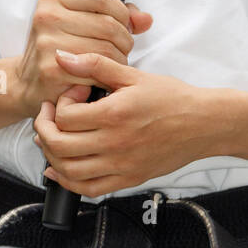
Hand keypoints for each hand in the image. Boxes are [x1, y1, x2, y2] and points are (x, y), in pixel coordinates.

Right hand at [13, 0, 152, 119]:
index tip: (125, 25)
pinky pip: (95, 71)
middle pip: (107, 24)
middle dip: (124, 40)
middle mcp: (47, 18)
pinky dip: (105, 77)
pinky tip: (102, 78)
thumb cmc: (57, 51)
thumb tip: (145, 19)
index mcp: (52, 0)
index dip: (121, 12)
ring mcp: (47, 44)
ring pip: (106, 49)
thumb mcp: (78, 24)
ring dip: (119, 60)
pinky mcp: (52, 69)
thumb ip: (113, 16)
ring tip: (114, 65)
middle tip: (123, 51)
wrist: (25, 83)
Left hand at [32, 50, 208, 196]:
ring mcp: (121, 165)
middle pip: (59, 145)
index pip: (64, 116)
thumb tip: (64, 58)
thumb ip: (96, 65)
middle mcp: (115, 144)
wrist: (204, 124)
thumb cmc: (173, 99)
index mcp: (114, 115)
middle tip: (48, 116)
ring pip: (68, 170)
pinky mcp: (128, 179)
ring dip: (51, 155)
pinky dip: (67, 182)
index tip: (72, 95)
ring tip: (52, 138)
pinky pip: (88, 189)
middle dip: (44, 128)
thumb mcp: (134, 75)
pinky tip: (59, 169)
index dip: (59, 103)